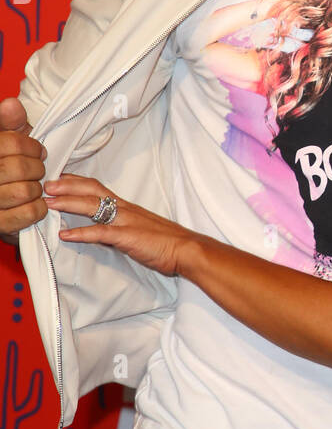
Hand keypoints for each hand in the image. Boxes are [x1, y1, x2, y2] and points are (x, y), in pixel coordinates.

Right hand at [0, 96, 47, 240]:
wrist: (0, 202)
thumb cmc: (4, 162)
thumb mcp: (4, 138)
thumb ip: (8, 122)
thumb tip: (12, 105)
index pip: (12, 144)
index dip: (33, 147)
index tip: (38, 152)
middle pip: (19, 168)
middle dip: (36, 168)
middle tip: (38, 171)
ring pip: (24, 192)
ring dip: (37, 189)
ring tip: (34, 187)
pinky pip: (27, 214)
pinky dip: (38, 208)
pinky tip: (35, 203)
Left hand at [43, 174, 193, 277]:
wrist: (188, 250)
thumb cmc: (166, 242)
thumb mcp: (138, 230)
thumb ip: (119, 227)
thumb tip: (100, 231)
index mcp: (126, 206)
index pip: (97, 186)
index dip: (76, 181)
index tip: (57, 178)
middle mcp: (124, 208)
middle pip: (91, 190)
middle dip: (66, 186)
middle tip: (45, 184)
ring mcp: (126, 221)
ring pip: (92, 206)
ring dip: (68, 203)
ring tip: (49, 202)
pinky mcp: (128, 237)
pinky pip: (101, 233)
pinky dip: (81, 233)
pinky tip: (65, 235)